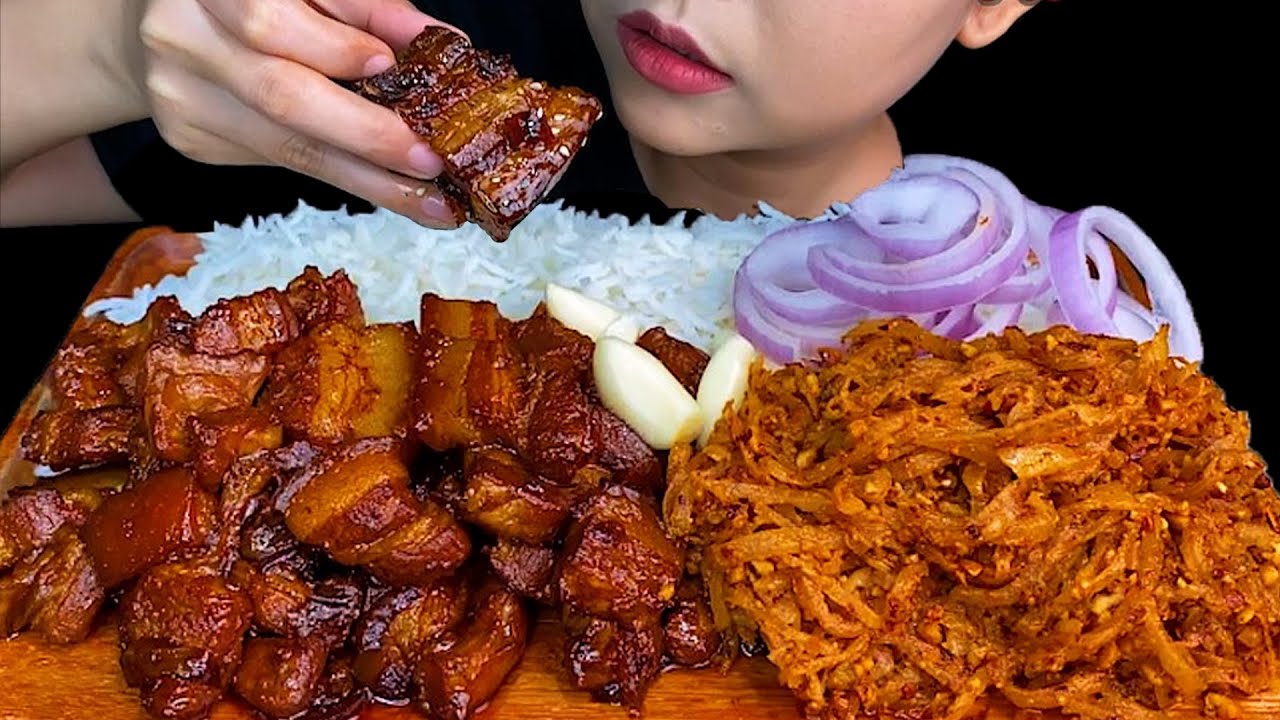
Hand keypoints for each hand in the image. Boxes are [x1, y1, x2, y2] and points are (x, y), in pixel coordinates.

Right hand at [132, 0, 459, 226]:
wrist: (164, 19)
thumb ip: (366, 8)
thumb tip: (440, 42)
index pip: (267, 21)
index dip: (330, 48)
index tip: (390, 65)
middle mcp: (182, 37)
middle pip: (280, 97)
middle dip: (365, 136)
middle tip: (430, 162)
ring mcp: (178, 94)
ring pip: (286, 147)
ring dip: (367, 179)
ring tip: (428, 201)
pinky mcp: (190, 137)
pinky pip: (279, 161)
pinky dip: (340, 174)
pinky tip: (385, 186)